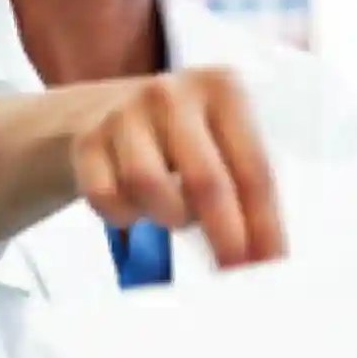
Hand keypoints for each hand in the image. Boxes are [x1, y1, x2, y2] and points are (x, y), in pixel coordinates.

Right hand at [70, 67, 284, 267]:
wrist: (109, 109)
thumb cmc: (184, 135)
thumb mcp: (223, 138)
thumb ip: (247, 188)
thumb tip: (267, 254)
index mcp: (222, 88)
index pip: (252, 168)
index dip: (263, 223)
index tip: (269, 264)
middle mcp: (172, 94)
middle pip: (205, 179)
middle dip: (224, 234)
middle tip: (232, 269)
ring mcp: (125, 114)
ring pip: (149, 187)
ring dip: (169, 215)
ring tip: (175, 212)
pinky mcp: (87, 141)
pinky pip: (108, 198)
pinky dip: (125, 216)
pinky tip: (137, 205)